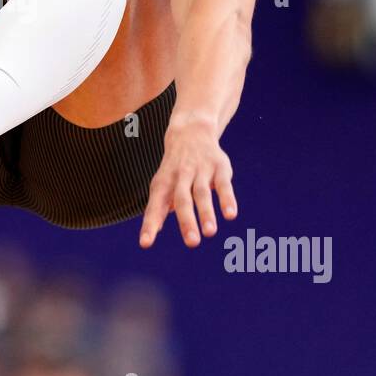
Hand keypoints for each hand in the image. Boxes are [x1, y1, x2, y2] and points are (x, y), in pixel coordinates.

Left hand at [140, 115, 237, 247]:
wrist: (191, 131)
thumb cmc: (175, 168)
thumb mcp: (162, 185)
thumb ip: (158, 209)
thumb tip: (150, 234)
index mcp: (163, 184)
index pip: (154, 206)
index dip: (149, 225)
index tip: (145, 244)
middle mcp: (180, 176)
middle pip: (182, 200)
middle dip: (186, 222)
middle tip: (192, 244)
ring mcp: (200, 170)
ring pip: (202, 193)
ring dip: (206, 212)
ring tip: (210, 233)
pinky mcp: (218, 167)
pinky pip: (223, 184)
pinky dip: (227, 199)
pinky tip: (230, 215)